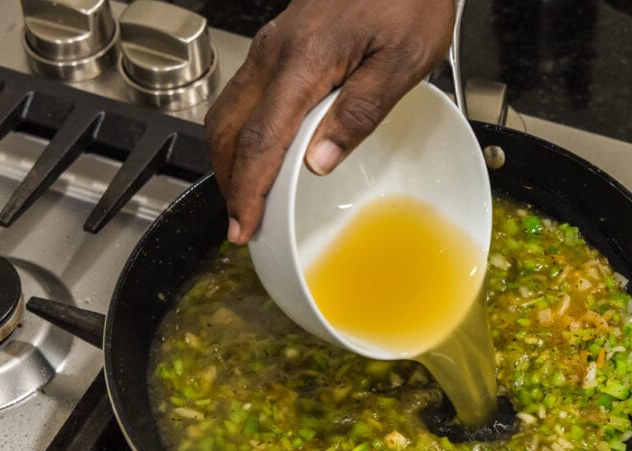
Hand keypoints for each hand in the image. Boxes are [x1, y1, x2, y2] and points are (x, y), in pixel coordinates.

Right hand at [204, 0, 456, 243]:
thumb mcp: (403, 60)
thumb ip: (359, 113)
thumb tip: (320, 162)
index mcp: (303, 61)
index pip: (260, 140)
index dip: (248, 190)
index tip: (245, 225)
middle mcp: (276, 52)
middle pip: (228, 128)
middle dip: (228, 181)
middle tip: (243, 222)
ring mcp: (272, 46)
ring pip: (229, 110)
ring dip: (231, 158)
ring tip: (249, 196)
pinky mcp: (280, 43)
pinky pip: (245, 95)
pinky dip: (243, 133)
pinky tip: (263, 153)